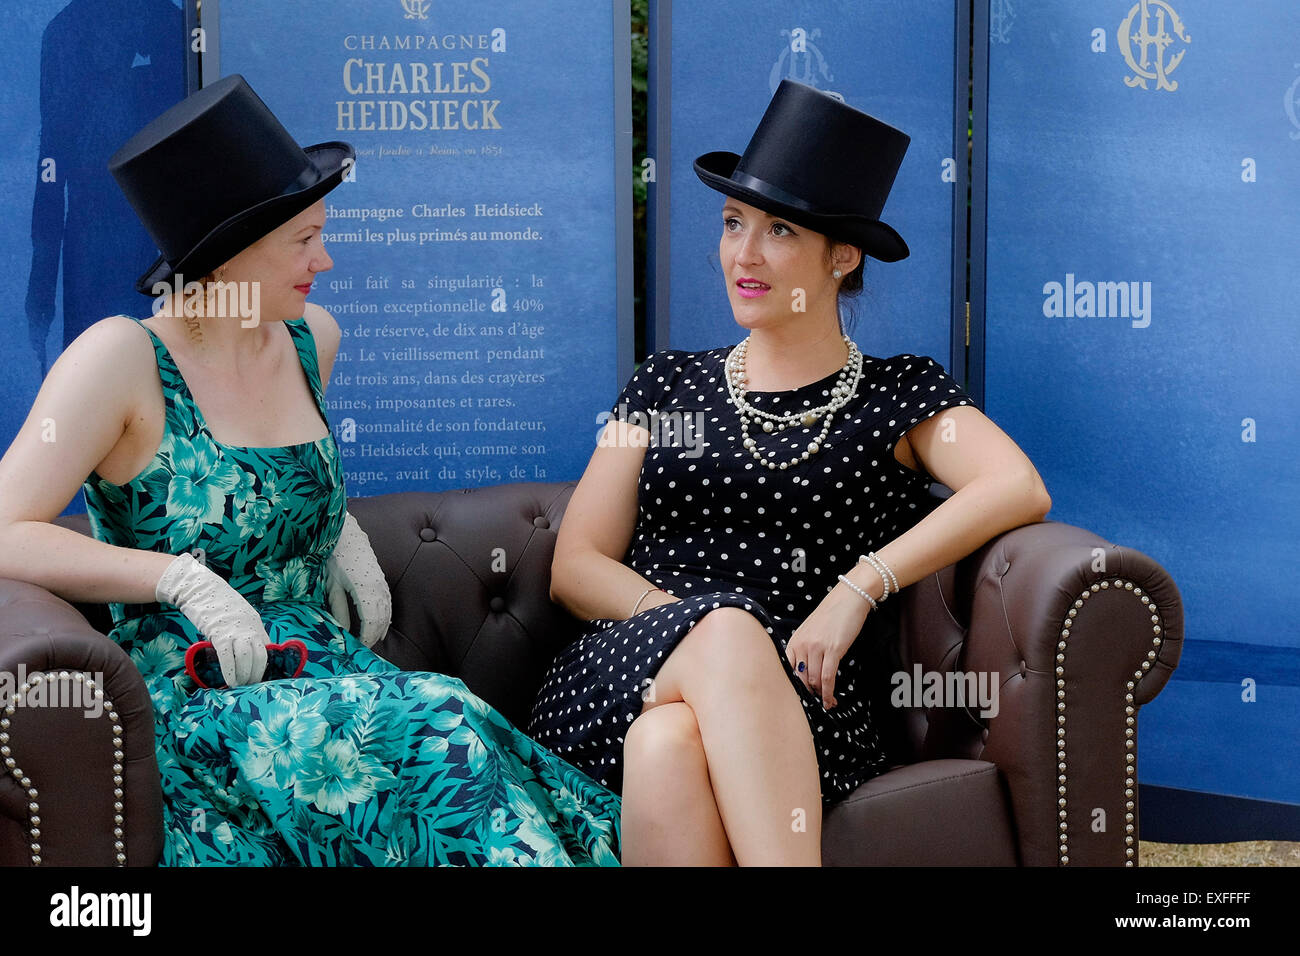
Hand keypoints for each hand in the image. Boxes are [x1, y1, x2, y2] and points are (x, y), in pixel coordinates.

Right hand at [156, 553, 268, 685]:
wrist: (200, 587)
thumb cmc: (217, 603)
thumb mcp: (238, 615)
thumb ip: (245, 630)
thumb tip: (248, 649)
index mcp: (256, 623)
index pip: (268, 648)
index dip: (265, 666)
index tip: (261, 678)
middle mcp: (249, 627)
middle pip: (260, 656)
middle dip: (256, 674)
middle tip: (249, 686)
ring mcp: (235, 630)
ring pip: (246, 658)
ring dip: (244, 675)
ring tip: (239, 685)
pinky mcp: (219, 633)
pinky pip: (227, 656)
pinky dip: (229, 671)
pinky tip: (229, 681)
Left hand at [324, 511, 391, 647]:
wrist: (344, 532)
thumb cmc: (333, 557)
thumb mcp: (331, 585)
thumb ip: (339, 609)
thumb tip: (343, 630)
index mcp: (365, 588)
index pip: (372, 620)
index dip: (366, 637)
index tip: (359, 647)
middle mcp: (378, 586)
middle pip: (382, 618)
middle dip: (374, 635)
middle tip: (363, 648)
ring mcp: (382, 582)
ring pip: (388, 611)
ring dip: (381, 627)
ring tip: (371, 640)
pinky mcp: (382, 579)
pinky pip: (388, 602)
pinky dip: (385, 616)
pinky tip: (380, 624)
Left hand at [784, 584, 872, 709]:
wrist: (848, 598)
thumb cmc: (831, 616)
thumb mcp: (811, 631)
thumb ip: (805, 650)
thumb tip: (806, 674)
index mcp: (794, 641)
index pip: (787, 670)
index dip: (793, 687)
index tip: (799, 698)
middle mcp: (801, 645)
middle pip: (800, 678)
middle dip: (807, 694)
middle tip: (815, 705)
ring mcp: (816, 647)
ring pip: (813, 680)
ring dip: (820, 695)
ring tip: (827, 703)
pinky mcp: (832, 649)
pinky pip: (827, 677)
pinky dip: (828, 692)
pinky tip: (831, 699)